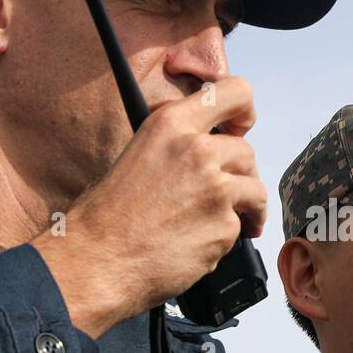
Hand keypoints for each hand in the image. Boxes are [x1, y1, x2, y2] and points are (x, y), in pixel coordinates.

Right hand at [32, 76, 266, 336]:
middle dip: (242, 173)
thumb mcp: (138, 154)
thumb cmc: (107, 216)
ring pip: (255, 190)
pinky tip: (199, 244)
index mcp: (171, 124)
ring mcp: (215, 188)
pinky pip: (239, 228)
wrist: (97, 260)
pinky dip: (226, 238)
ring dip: (248, 207)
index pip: (234, 92)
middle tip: (230, 192)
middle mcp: (197, 150)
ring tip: (236, 222)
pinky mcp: (224, 226)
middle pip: (246, 151)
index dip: (244, 111)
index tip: (242, 127)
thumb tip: (211, 148)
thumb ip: (177, 145)